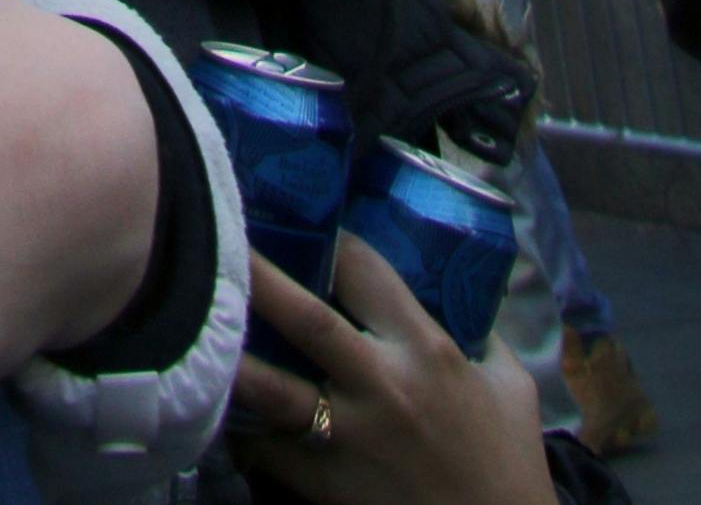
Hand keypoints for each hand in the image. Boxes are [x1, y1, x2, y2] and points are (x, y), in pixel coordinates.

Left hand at [232, 240, 554, 498]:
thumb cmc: (509, 462)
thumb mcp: (509, 385)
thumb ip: (480, 335)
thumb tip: (455, 293)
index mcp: (426, 350)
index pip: (363, 270)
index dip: (330, 240)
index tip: (305, 222)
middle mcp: (382, 386)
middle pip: (304, 318)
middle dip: (256, 274)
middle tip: (213, 232)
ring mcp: (349, 440)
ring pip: (272, 389)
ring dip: (231, 355)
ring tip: (191, 319)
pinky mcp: (328, 487)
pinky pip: (270, 451)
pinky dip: (242, 429)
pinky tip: (223, 408)